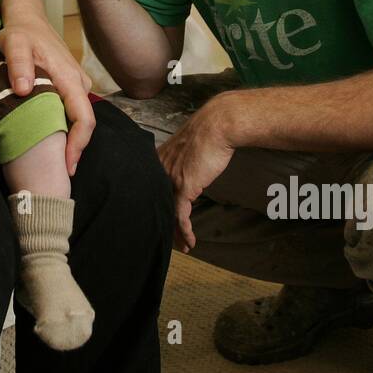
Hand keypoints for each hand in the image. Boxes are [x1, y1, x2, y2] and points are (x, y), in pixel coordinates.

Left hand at [0, 12, 94, 175]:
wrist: (27, 17)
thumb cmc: (19, 32)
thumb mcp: (12, 43)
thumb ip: (18, 64)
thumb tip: (24, 89)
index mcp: (68, 76)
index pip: (84, 117)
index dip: (78, 144)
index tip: (66, 165)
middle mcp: (78, 82)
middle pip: (85, 122)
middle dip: (75, 149)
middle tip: (59, 174)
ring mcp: (76, 83)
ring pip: (79, 117)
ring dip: (70, 139)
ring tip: (54, 161)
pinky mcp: (70, 84)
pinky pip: (73, 110)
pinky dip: (66, 127)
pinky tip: (52, 140)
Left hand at [157, 93, 238, 252]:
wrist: (218, 125)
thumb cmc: (207, 134)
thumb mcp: (189, 148)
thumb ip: (182, 162)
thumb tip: (188, 173)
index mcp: (158, 160)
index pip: (154, 191)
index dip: (158, 208)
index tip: (163, 221)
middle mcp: (159, 170)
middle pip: (158, 203)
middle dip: (165, 224)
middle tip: (170, 239)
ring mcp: (170, 178)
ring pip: (168, 213)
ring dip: (176, 233)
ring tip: (182, 246)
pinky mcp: (183, 186)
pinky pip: (181, 215)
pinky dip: (185, 231)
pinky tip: (190, 241)